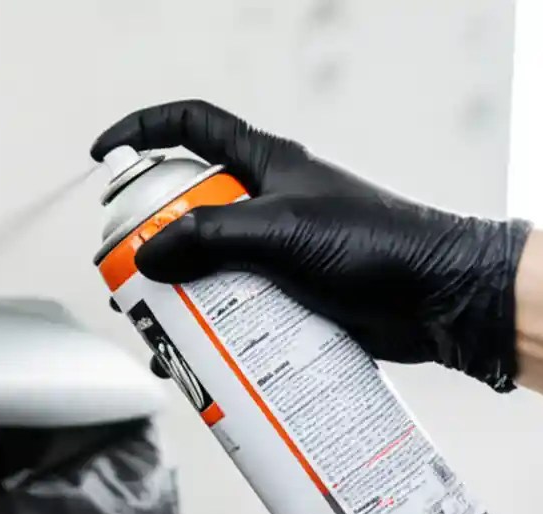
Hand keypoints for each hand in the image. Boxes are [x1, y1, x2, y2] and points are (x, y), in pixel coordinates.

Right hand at [93, 100, 531, 390]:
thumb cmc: (377, 246)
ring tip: (154, 324)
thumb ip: (210, 236)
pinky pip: (233, 310)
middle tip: (124, 270)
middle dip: (149, 239)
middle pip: (186, 210)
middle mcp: (265, 205)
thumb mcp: (282, 231)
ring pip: (204, 267)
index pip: (192, 127)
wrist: (440, 301)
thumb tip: (148, 254)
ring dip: (175, 296)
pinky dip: (209, 332)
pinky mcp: (288, 297)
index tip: (103, 158)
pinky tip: (194, 359)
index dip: (142, 133)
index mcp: (265, 165)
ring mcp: (275, 253)